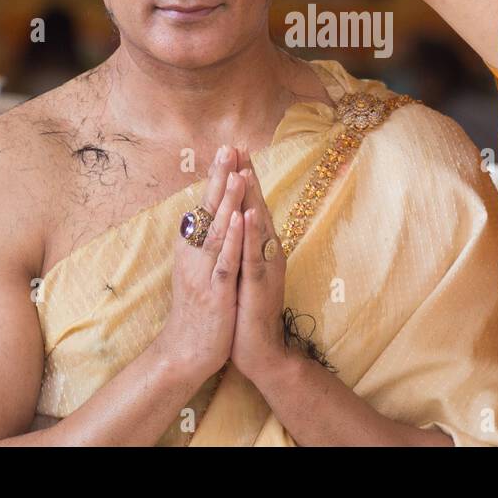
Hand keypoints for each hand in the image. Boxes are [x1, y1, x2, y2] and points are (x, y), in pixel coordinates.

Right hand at [154, 145, 245, 383]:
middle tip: (228, 146)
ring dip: (226, 201)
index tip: (226, 148)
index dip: (216, 178)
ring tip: (236, 172)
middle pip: (207, 210)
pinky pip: (225, 261)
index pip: (205, 206)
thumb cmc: (196, 311)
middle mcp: (193, 256)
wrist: (184, 354)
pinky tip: (241, 219)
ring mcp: (203, 273)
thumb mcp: (198, 271)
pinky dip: (233, 239)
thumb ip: (203, 244)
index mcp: (191, 249)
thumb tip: (207, 216)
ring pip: (216, 231)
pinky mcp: (215, 292)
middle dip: (219, 178)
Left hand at [229, 153, 289, 382]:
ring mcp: (265, 267)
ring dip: (252, 198)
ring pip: (258, 227)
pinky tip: (247, 214)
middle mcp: (266, 251)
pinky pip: (254, 254)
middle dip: (247, 177)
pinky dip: (251, 233)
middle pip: (256, 207)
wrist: (261, 350)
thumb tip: (231, 222)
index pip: (250, 205)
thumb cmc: (248, 311)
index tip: (234, 151)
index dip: (243, 178)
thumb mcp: (241, 272)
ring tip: (245, 170)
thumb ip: (240, 247)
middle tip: (240, 147)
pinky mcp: (260, 284)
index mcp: (259, 247)